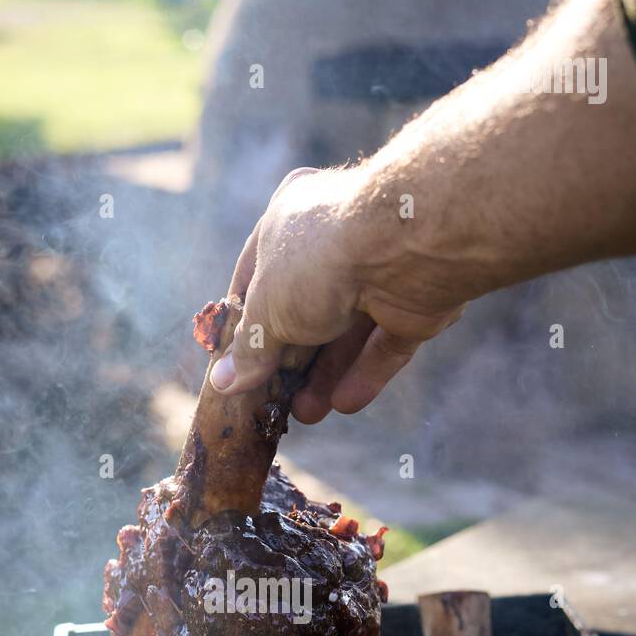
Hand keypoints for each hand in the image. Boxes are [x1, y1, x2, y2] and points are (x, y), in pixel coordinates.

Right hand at [209, 165, 465, 421]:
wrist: (407, 248)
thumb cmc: (319, 263)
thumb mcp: (267, 310)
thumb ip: (250, 349)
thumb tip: (224, 382)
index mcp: (288, 221)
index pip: (256, 275)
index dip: (245, 321)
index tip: (234, 363)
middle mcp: (332, 242)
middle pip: (303, 309)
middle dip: (289, 360)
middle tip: (273, 398)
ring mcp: (377, 272)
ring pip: (346, 333)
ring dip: (326, 376)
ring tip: (306, 414)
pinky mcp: (412, 303)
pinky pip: (384, 344)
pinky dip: (365, 374)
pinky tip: (344, 404)